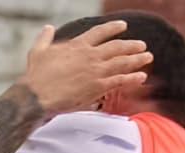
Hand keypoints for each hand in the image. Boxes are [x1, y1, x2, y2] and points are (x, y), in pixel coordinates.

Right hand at [18, 20, 150, 114]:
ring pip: (122, 62)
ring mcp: (96, 71)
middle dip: (132, 45)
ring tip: (148, 57)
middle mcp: (90, 55)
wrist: (38, 95)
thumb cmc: (36, 75)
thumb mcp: (38, 51)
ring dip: (137, 59)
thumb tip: (47, 27)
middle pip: (117, 47)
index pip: (100, 32)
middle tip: (142, 45)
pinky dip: (132, 78)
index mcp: (77, 45)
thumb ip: (45, 38)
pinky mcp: (98, 87)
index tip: (124, 26)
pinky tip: (142, 76)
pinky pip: (120, 81)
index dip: (113, 28)